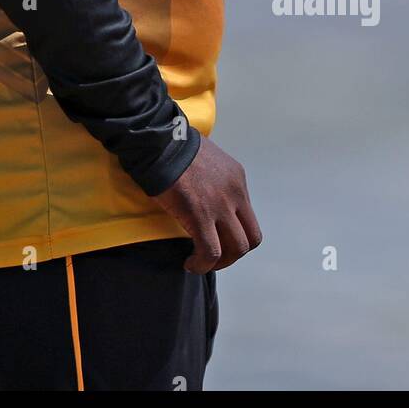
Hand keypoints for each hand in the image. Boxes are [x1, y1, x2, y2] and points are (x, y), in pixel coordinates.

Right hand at [152, 135, 261, 272]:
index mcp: (236, 178)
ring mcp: (220, 205)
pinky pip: (210, 251)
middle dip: (233, 253)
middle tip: (213, 256)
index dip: (233, 234)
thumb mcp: (205, 159)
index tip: (216, 237)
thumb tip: (203, 196)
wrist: (158, 142)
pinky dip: (202, 264)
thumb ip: (212, 180)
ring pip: (236, 249)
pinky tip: (190, 264)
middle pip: (250, 238)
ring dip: (219, 262)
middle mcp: (235, 193)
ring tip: (200, 262)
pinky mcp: (200, 215)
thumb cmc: (173, 147)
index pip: (248, 218)